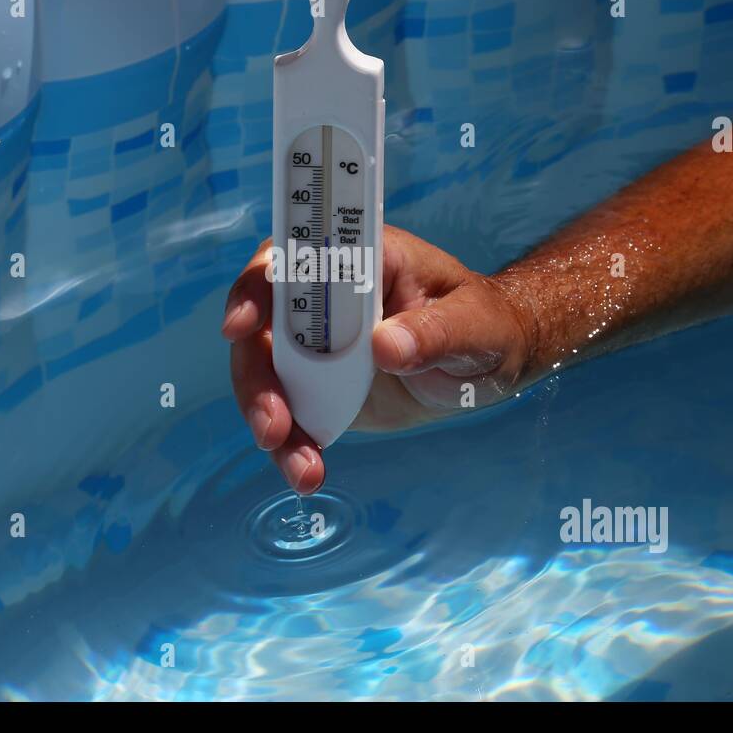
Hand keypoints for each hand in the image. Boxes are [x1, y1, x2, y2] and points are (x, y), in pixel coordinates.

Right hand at [221, 225, 534, 493]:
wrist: (491, 364)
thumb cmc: (487, 325)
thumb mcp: (474, 325)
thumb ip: (434, 333)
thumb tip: (386, 347)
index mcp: (359, 259)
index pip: (292, 259)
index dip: (256, 286)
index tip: (240, 326)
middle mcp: (325, 297)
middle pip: (262, 328)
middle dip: (256, 379)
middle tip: (273, 427)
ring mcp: (318, 345)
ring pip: (266, 377)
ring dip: (269, 421)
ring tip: (302, 469)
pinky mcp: (322, 388)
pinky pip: (290, 414)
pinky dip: (292, 447)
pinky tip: (309, 473)